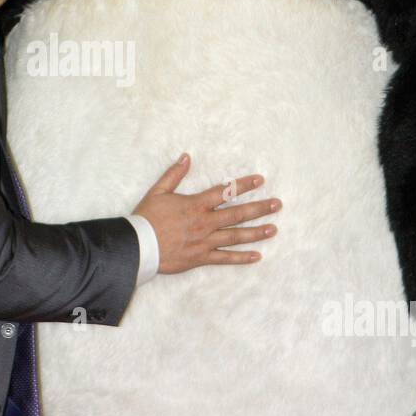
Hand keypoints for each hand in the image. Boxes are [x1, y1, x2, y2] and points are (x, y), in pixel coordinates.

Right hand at [133, 154, 280, 274]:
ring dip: (256, 232)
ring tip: (274, 228)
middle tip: (277, 204)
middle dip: (259, 208)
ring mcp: (205, 241)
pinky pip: (225, 258)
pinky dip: (241, 258)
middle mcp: (205, 222)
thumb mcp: (158, 191)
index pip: (225, 192)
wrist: (138, 246)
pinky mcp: (201, 258)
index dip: (244, 185)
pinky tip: (257, 256)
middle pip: (238, 214)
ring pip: (236, 236)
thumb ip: (174, 174)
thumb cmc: (147, 218)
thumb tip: (186, 157)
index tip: (260, 180)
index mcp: (196, 205)